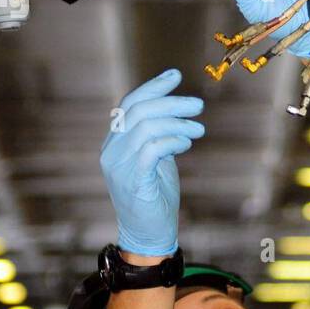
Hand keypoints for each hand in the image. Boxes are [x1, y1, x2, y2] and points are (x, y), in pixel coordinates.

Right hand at [99, 69, 204, 255]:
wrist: (149, 234)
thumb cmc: (155, 196)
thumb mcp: (157, 159)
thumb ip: (159, 135)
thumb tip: (176, 110)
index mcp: (114, 143)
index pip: (129, 104)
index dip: (153, 87)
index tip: (176, 75)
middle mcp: (111, 151)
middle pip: (139, 111)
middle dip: (172, 102)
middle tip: (198, 105)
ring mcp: (119, 167)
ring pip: (146, 127)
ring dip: (177, 123)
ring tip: (198, 129)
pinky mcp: (133, 181)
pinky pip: (151, 150)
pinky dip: (172, 141)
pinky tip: (187, 143)